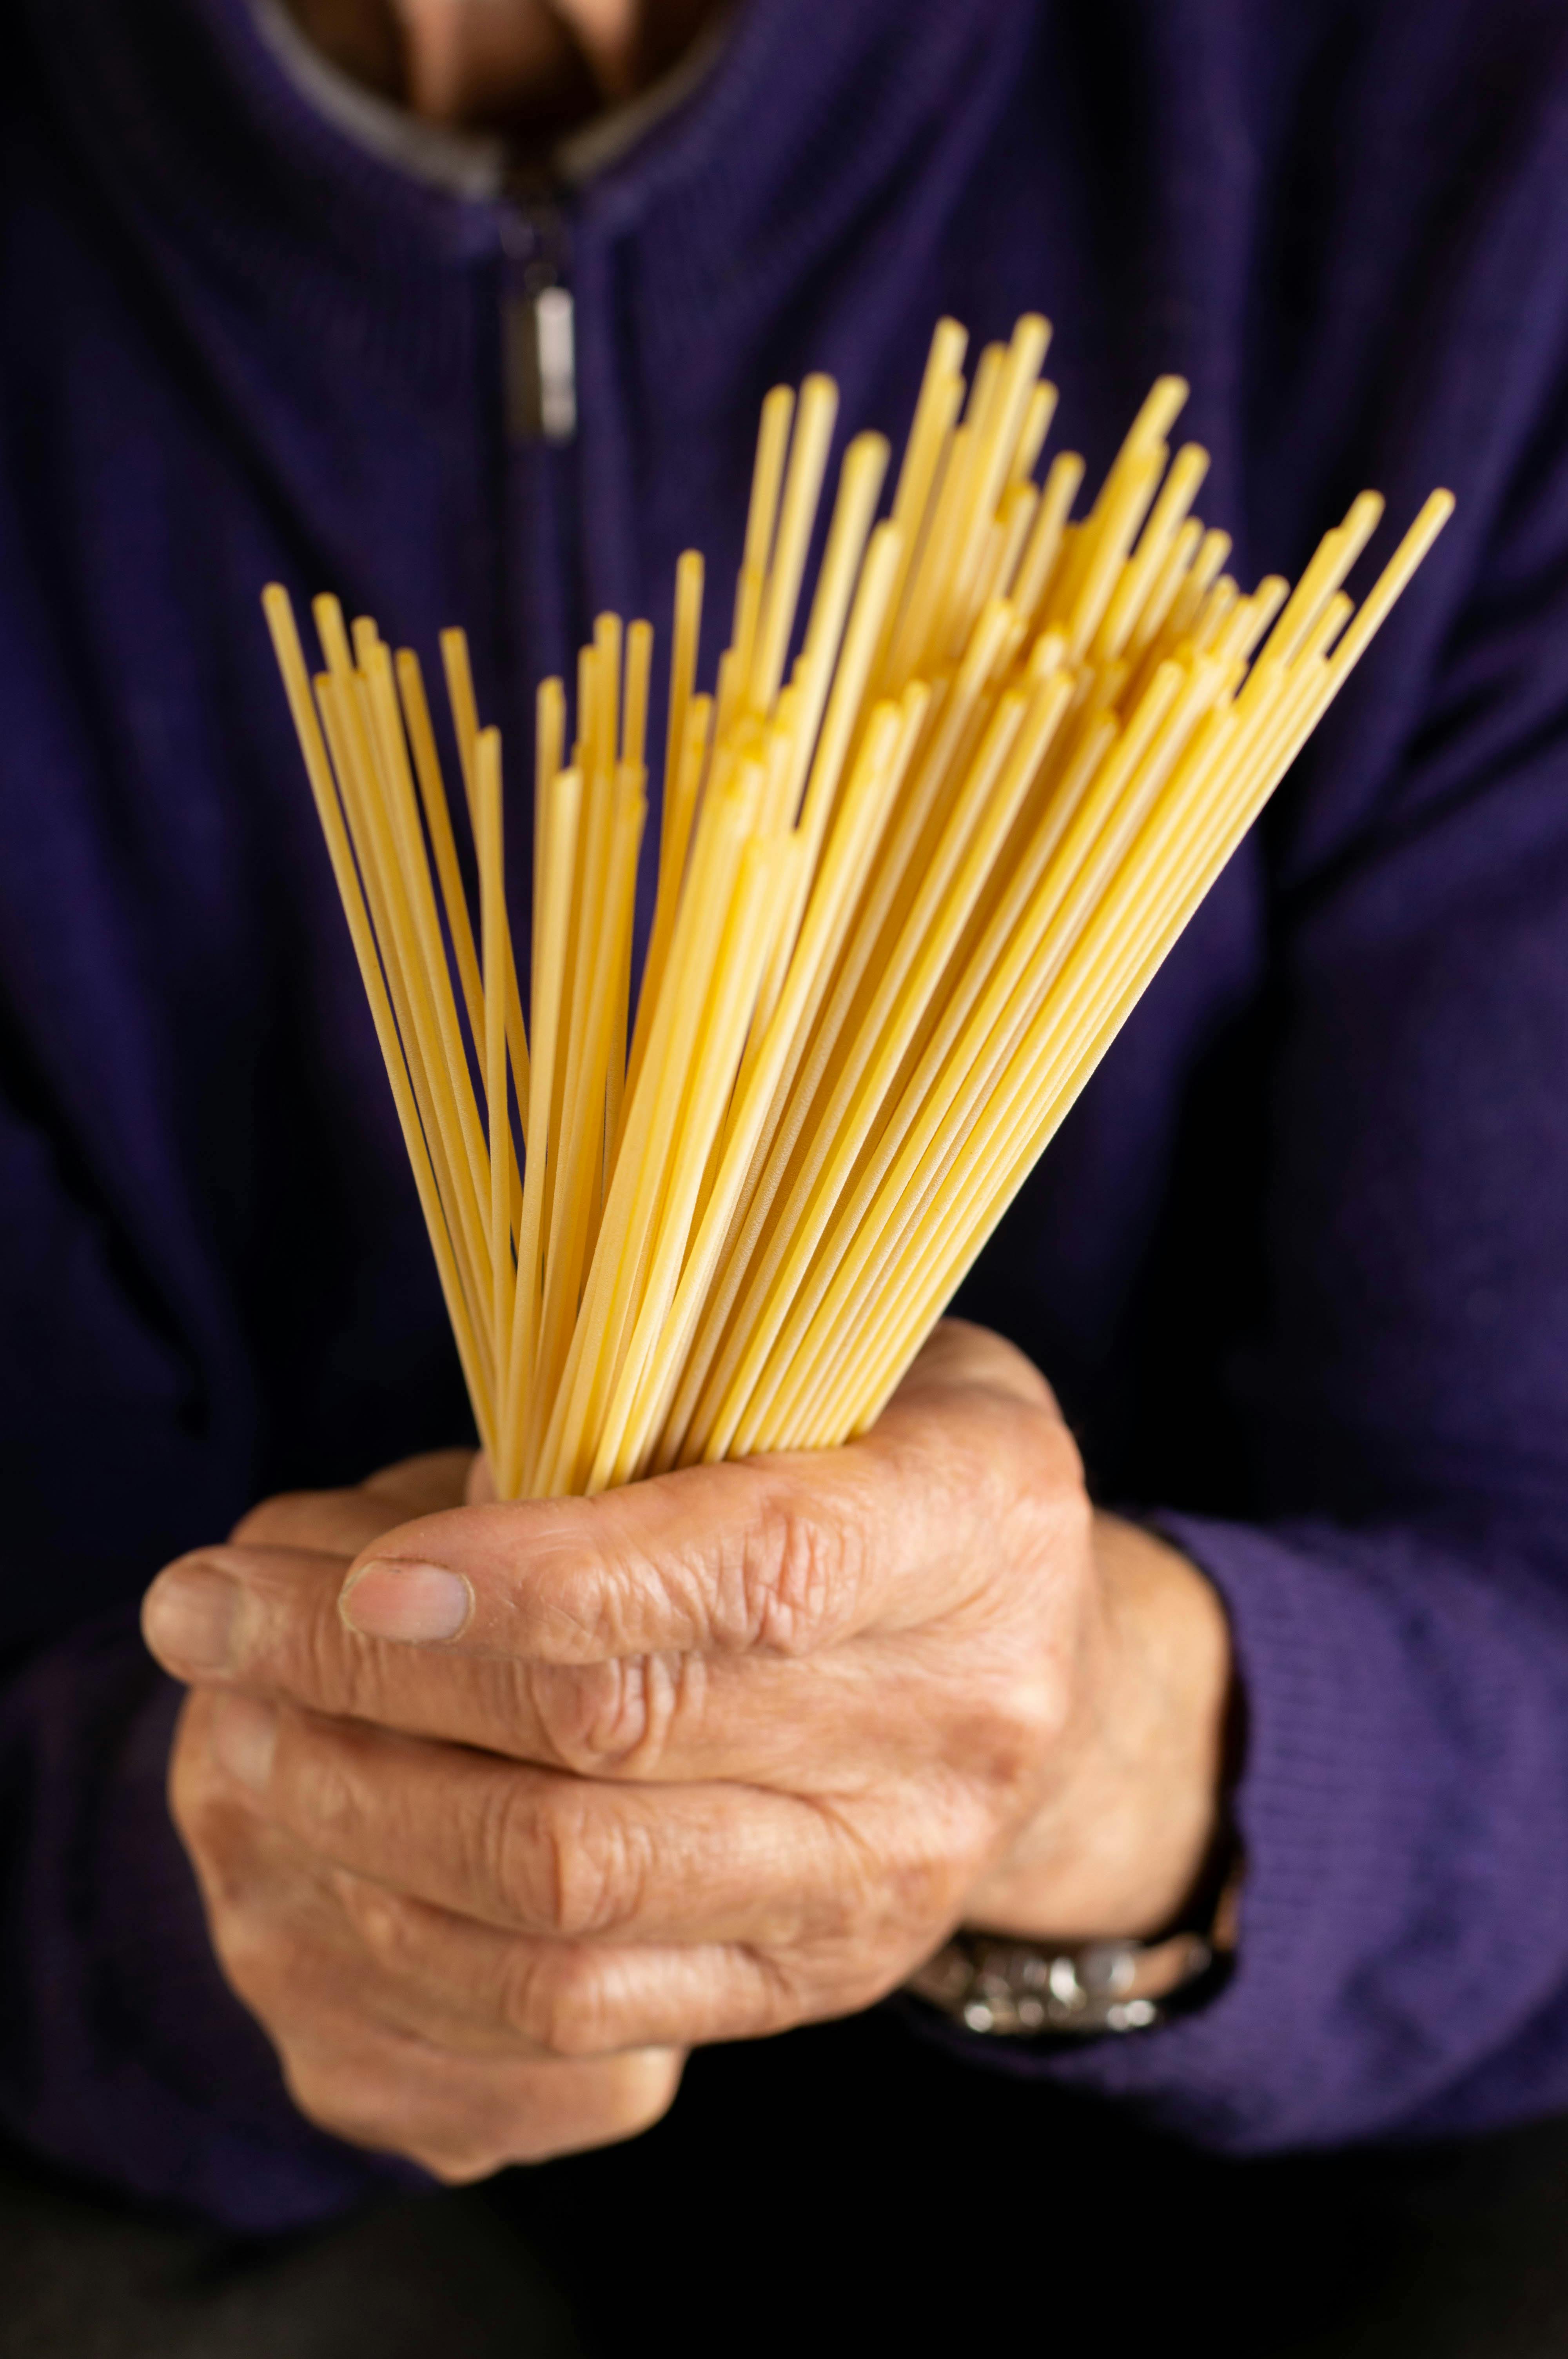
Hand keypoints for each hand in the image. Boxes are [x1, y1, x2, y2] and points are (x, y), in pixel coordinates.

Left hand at [142, 1321, 1231, 2180]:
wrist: (1039, 1662)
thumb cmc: (898, 1452)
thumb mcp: (834, 1356)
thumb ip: (672, 1401)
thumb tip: (439, 1504)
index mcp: (976, 1525)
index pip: (755, 1571)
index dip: (550, 1575)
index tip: (362, 1564)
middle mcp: (954, 1725)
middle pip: (621, 1734)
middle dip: (373, 1672)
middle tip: (206, 1610)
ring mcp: (882, 1879)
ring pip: (571, 1892)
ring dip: (362, 1809)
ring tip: (235, 1721)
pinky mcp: (805, 1983)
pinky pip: (579, 2003)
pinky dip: (417, 1929)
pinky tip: (324, 1838)